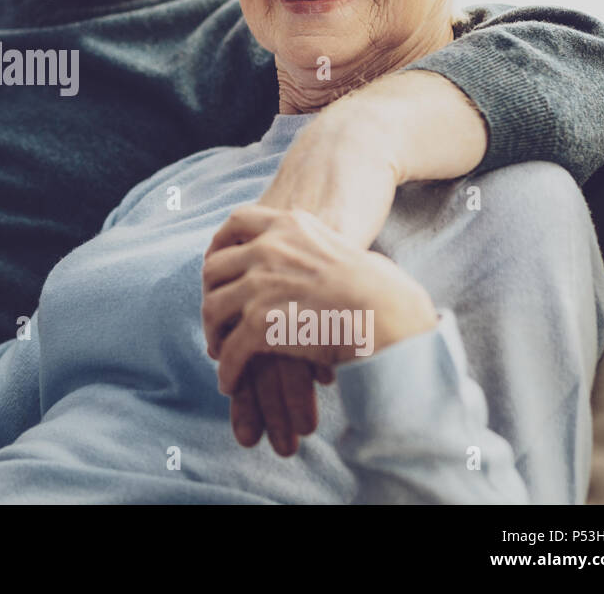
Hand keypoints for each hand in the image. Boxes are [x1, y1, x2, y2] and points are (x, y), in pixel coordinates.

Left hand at [202, 204, 437, 453]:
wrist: (392, 318)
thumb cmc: (386, 291)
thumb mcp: (347, 249)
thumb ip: (320, 248)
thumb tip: (329, 256)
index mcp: (290, 225)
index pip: (238, 221)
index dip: (221, 242)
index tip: (216, 261)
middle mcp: (268, 249)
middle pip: (215, 266)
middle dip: (211, 293)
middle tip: (218, 317)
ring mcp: (260, 284)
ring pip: (213, 308)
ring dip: (214, 333)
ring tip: (220, 353)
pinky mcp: (259, 323)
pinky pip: (230, 349)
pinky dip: (227, 369)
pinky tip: (231, 383)